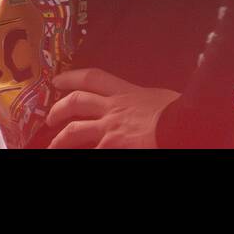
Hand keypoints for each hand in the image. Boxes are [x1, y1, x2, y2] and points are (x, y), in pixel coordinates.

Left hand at [45, 67, 179, 148]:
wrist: (183, 125)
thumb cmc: (180, 112)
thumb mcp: (160, 97)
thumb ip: (144, 99)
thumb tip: (149, 102)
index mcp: (125, 93)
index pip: (92, 78)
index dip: (71, 77)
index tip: (57, 80)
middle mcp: (112, 108)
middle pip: (76, 102)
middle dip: (59, 109)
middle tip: (49, 117)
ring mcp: (109, 129)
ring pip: (74, 131)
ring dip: (60, 140)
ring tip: (52, 146)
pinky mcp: (111, 146)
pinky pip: (89, 150)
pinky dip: (81, 153)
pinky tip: (73, 157)